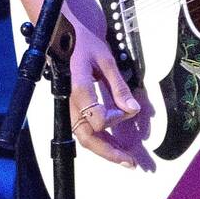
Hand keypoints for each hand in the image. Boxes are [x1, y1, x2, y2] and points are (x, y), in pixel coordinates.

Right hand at [67, 19, 140, 166]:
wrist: (66, 36)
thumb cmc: (86, 44)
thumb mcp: (106, 60)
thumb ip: (119, 86)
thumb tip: (133, 110)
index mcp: (78, 85)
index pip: (93, 114)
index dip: (114, 118)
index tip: (128, 110)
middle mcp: (70, 100)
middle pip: (85, 134)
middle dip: (108, 151)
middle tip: (130, 161)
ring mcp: (69, 106)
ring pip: (83, 136)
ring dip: (104, 150)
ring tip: (125, 159)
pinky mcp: (72, 108)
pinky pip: (83, 129)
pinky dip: (99, 141)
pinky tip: (114, 147)